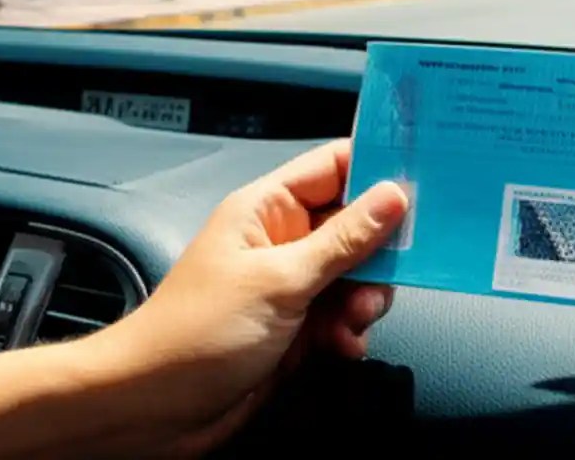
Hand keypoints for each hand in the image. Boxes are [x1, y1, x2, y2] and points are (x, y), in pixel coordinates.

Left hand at [82, 139, 406, 455]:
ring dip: (366, 298)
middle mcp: (280, 240)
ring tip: (351, 320)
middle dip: (378, 252)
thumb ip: (343, 240)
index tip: (419, 183)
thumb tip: (392, 198)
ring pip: (356, 274)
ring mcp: (289, 283)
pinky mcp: (295, 325)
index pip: (333, 166)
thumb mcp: (281, 281)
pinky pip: (344, 314)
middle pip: (355, 224)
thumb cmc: (192, 335)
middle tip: (383, 274)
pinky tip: (341, 344)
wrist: (155, 408)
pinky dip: (351, 330)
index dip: (376, 168)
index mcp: (266, 209)